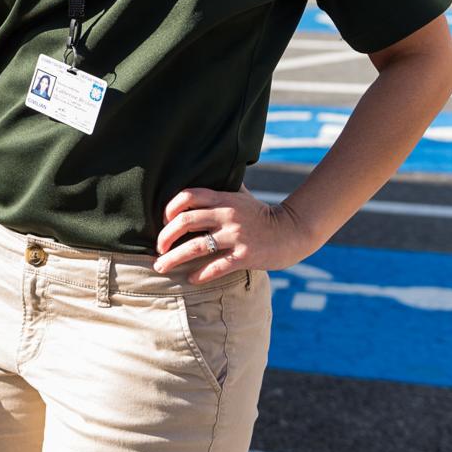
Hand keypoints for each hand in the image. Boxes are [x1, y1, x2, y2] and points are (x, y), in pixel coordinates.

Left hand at [153, 185, 315, 282]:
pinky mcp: (245, 256)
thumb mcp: (242, 195)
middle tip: (158, 248)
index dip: (170, 206)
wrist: (293, 231)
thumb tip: (208, 172)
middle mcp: (227, 215)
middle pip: (185, 221)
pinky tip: (190, 279)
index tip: (163, 220)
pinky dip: (200, 274)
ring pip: (195, 247)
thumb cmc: (263, 214)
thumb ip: (224, 188)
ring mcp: (236, 236)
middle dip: (165, 235)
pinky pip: (216, 266)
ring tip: (161, 266)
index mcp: (224, 198)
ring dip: (174, 258)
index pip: (189, 195)